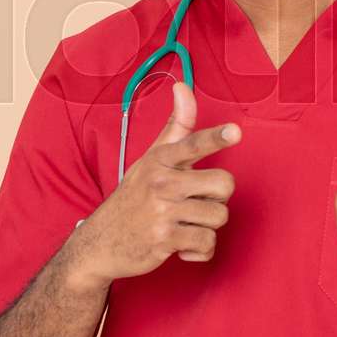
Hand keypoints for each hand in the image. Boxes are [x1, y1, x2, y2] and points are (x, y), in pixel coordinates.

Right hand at [69, 82, 239, 288]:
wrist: (100, 242)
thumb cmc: (134, 196)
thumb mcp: (151, 158)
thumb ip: (177, 125)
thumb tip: (184, 87)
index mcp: (160, 160)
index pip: (192, 144)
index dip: (216, 138)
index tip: (235, 132)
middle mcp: (161, 182)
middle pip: (224, 184)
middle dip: (218, 196)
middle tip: (195, 200)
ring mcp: (162, 212)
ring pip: (219, 216)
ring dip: (207, 225)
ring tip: (185, 222)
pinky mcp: (165, 240)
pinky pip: (207, 243)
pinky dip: (200, 250)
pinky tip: (182, 244)